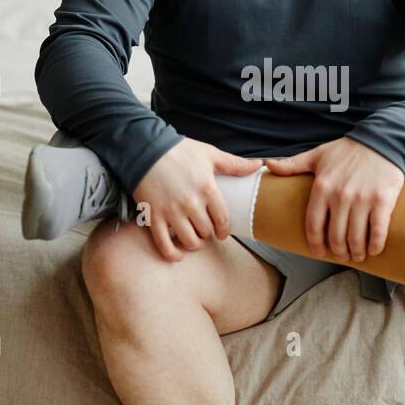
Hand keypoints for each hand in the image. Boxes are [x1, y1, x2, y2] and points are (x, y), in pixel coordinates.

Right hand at [131, 138, 263, 261]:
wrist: (145, 150)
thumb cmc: (180, 151)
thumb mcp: (210, 154)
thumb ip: (235, 164)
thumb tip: (259, 164)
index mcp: (207, 189)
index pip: (222, 220)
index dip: (224, 230)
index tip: (221, 232)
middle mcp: (190, 204)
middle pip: (206, 232)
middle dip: (207, 233)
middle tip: (203, 228)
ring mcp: (171, 212)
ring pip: (189, 241)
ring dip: (193, 243)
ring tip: (192, 237)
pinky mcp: (154, 217)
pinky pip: (164, 245)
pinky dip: (172, 254)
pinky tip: (178, 255)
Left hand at [263, 137, 404, 261]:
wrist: (382, 140)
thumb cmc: (348, 150)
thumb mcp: (317, 155)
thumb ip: (293, 164)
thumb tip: (267, 164)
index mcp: (322, 187)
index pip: (313, 224)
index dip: (315, 244)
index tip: (319, 252)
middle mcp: (340, 196)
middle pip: (335, 236)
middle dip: (338, 252)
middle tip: (342, 256)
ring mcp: (362, 200)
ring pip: (355, 238)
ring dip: (356, 253)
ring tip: (357, 255)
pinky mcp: (382, 201)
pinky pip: (377, 232)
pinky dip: (375, 246)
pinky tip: (374, 250)